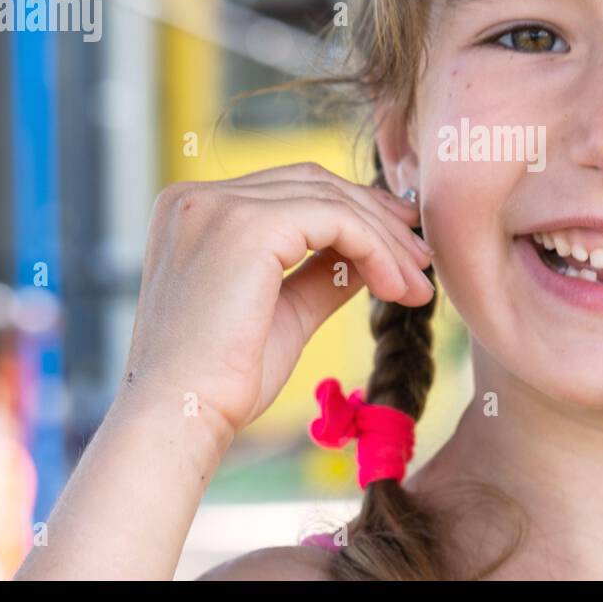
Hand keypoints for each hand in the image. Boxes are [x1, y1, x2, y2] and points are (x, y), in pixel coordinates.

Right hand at [121, 162, 433, 439]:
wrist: (181, 418)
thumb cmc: (222, 381)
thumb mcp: (285, 312)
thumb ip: (323, 274)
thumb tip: (375, 253)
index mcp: (193, 211)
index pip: (290, 189)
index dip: (353, 209)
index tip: (400, 243)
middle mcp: (199, 197)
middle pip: (313, 183)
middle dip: (377, 218)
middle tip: (422, 257)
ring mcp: (218, 205)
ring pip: (331, 200)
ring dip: (386, 241)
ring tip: (418, 286)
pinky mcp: (247, 226)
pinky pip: (336, 221)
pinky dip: (376, 250)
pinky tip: (395, 288)